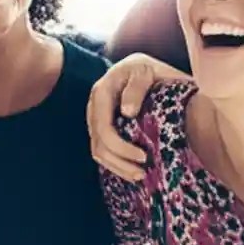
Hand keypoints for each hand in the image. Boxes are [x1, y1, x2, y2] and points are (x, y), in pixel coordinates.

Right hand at [86, 53, 189, 180]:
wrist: (146, 68)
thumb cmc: (149, 70)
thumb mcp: (146, 71)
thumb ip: (137, 87)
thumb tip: (127, 112)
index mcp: (102, 92)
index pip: (103, 127)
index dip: (120, 146)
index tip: (143, 157)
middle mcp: (95, 107)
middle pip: (98, 143)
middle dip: (120, 162)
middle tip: (143, 172)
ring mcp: (97, 118)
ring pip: (98, 150)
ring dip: (117, 167)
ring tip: (140, 176)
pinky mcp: (103, 127)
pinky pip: (102, 150)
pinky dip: (115, 164)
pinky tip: (131, 170)